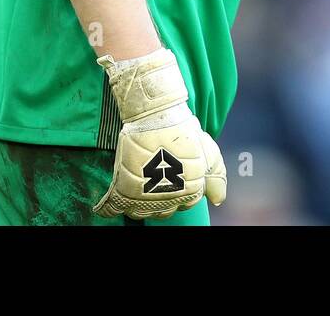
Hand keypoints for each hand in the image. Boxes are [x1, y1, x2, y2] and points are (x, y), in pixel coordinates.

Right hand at [93, 48, 226, 219]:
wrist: (157, 116)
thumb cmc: (184, 132)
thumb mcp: (209, 153)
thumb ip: (216, 178)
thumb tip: (218, 200)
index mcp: (191, 192)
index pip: (185, 206)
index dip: (181, 193)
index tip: (175, 179)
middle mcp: (169, 199)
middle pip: (163, 212)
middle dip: (162, 200)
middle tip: (158, 180)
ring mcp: (144, 196)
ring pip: (141, 213)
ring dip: (140, 205)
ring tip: (141, 188)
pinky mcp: (123, 188)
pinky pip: (113, 208)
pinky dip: (111, 207)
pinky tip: (112, 202)